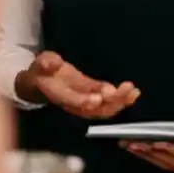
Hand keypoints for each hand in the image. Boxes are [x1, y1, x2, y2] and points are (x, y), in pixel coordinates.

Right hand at [15, 52, 140, 118]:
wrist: (42, 82)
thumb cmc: (41, 72)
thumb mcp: (40, 63)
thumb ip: (45, 64)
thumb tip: (52, 63)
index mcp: (59, 95)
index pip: (71, 101)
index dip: (84, 101)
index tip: (97, 98)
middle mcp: (75, 102)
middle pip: (93, 109)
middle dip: (110, 102)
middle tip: (122, 91)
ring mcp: (86, 100)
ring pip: (104, 108)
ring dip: (119, 102)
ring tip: (133, 92)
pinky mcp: (94, 94)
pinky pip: (108, 100)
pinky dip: (121, 98)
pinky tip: (134, 92)